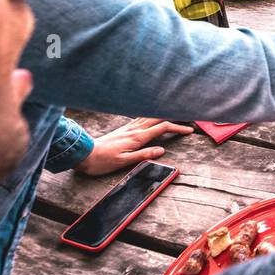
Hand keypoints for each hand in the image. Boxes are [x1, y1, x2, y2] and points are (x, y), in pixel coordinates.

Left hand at [74, 116, 192, 175]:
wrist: (83, 154)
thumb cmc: (102, 161)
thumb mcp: (124, 162)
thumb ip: (144, 155)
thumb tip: (162, 151)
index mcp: (137, 137)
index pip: (162, 128)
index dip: (178, 128)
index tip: (190, 130)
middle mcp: (134, 129)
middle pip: (159, 118)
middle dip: (174, 115)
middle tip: (188, 115)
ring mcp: (128, 128)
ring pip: (150, 116)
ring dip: (164, 113)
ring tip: (174, 112)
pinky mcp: (124, 129)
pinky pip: (142, 118)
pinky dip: (153, 115)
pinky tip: (153, 116)